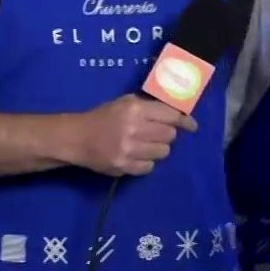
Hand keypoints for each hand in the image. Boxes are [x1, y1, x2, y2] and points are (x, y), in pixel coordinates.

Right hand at [75, 95, 197, 175]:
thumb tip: (175, 113)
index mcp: (134, 109)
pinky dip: (146, 162)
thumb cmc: (103, 117)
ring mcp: (129, 150)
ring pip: (163, 152)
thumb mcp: (124, 103)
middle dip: (167, 135)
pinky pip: (150, 167)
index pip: (170, 115)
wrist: (77, 138)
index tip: (192, 126)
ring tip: (145, 145)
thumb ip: (148, 107)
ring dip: (158, 149)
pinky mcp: (124, 166)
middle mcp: (134, 129)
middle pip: (169, 135)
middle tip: (158, 134)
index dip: (184, 121)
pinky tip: (136, 156)